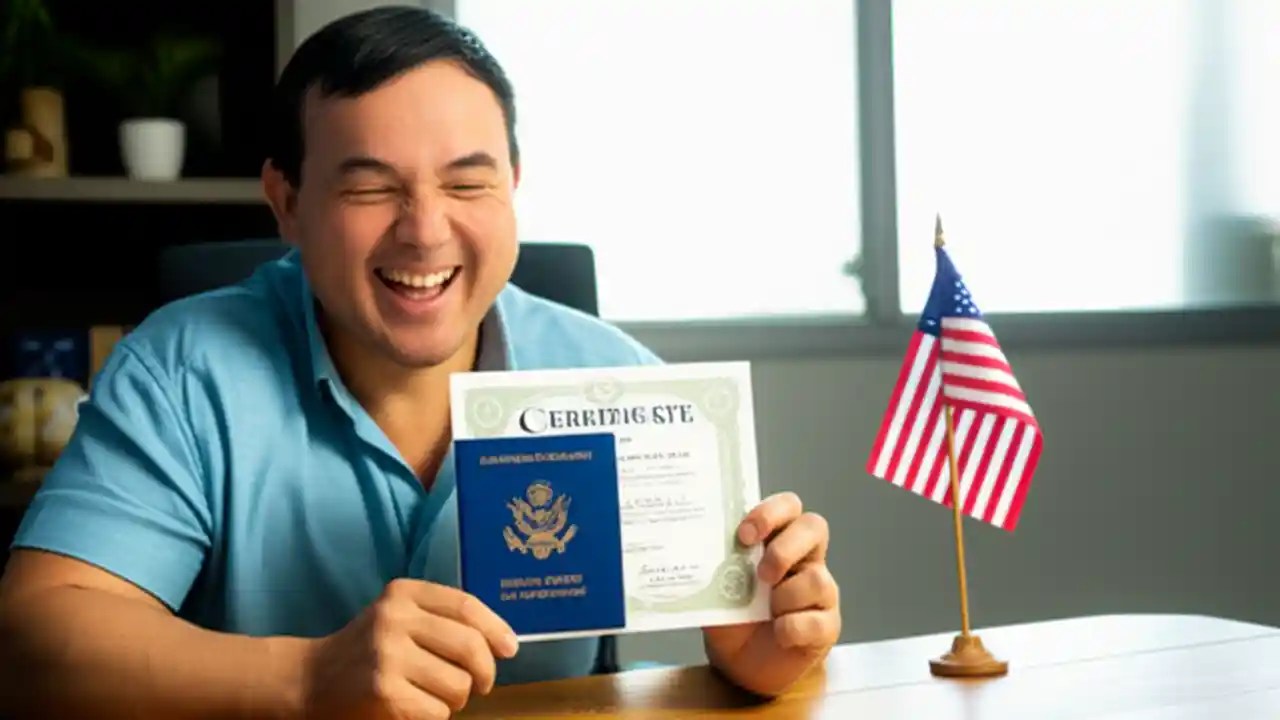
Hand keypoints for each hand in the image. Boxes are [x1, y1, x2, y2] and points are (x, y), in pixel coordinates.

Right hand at [300, 578, 519, 718]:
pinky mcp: (383, 692)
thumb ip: (442, 620)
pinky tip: (414, 708)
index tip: (510, 649)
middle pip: (470, 646)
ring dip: (456, 699)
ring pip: (458, 684)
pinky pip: (437, 711)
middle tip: (480, 685)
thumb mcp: (398, 617)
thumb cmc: (367, 651)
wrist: (309, 680)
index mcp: (403, 593)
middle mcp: (394, 618)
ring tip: (435, 696)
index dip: (496, 629)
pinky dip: (435, 715)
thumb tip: (504, 644)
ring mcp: (387, 655)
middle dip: (485, 672)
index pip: (466, 606)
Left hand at [702, 492, 840, 696]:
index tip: (744, 534)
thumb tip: (696, 547)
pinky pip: (816, 621)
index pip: (788, 506)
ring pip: (816, 579)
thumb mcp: (717, 586)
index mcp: (778, 539)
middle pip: (814, 527)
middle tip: (761, 574)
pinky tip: (778, 634)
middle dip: (784, 549)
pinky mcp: (827, 625)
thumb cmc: (733, 616)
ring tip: (766, 613)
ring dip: (784, 598)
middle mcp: (805, 559)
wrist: (740, 663)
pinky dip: (791, 628)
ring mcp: (821, 591)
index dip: (770, 513)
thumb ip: (716, 564)